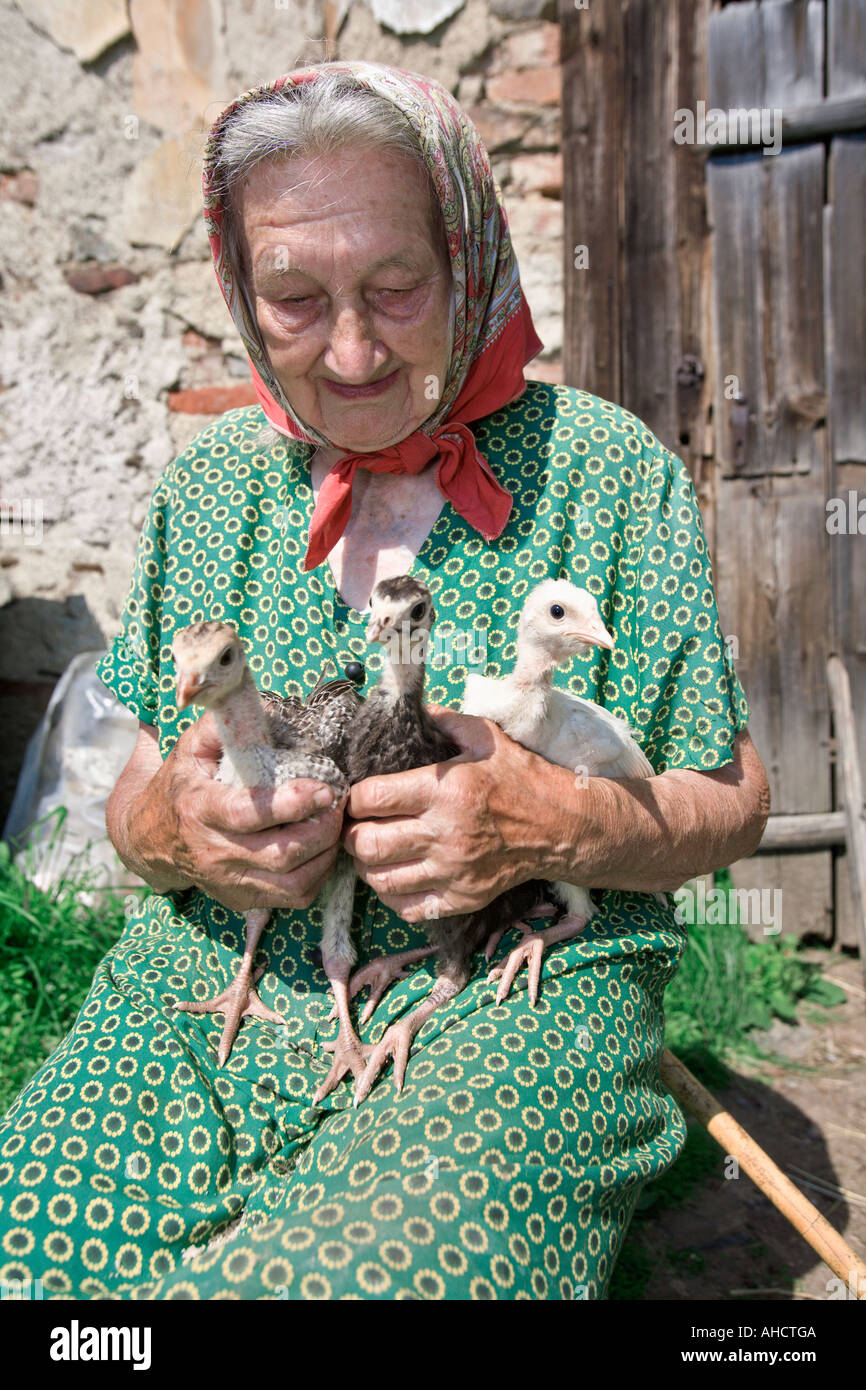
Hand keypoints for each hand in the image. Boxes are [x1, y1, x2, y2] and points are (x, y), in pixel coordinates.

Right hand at [117, 712, 346, 912]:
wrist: (148, 838)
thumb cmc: (180, 785)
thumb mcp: (191, 747)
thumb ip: (226, 725)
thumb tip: (274, 708)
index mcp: (200, 808)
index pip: (248, 814)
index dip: (291, 804)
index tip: (322, 788)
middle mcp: (213, 852)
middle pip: (281, 854)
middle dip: (322, 830)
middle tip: (337, 804)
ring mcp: (228, 881)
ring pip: (292, 882)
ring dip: (326, 855)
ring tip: (334, 826)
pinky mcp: (241, 899)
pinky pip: (292, 898)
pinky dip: (317, 876)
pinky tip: (321, 850)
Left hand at [341, 706, 574, 921]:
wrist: (563, 826)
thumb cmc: (522, 778)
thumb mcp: (486, 737)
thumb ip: (444, 721)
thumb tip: (408, 709)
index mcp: (444, 791)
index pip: (372, 798)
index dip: (355, 797)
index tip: (358, 796)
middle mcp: (445, 834)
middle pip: (367, 843)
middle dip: (352, 833)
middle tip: (357, 825)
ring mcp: (453, 871)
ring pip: (380, 878)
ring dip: (366, 865)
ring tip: (372, 851)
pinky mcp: (462, 898)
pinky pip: (407, 907)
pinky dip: (390, 894)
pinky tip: (394, 876)